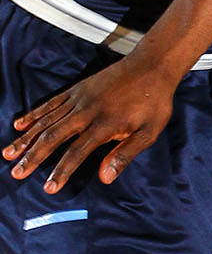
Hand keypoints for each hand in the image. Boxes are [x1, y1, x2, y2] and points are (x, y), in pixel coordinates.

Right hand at [3, 58, 176, 192]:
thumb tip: (105, 178)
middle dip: (33, 156)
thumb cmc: (154, 103)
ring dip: (26, 139)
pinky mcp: (76, 90)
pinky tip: (19, 125)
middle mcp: (86, 112)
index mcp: (104, 125)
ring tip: (8, 154)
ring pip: (46, 121)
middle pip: (53, 136)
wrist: (151, 66)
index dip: (61, 171)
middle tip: (17, 173)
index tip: (49, 187)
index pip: (77, 152)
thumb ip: (125, 154)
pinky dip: (33, 115)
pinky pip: (50, 104)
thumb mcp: (149, 132)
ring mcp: (78, 99)